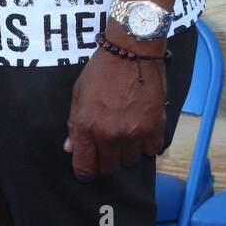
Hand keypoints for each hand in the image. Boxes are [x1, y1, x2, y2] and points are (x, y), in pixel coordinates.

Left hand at [64, 36, 167, 180]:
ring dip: (127, 152)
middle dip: (106, 160)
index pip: (84, 167)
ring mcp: (134, 134)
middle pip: (108, 169)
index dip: (85, 172)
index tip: (88, 168)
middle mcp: (109, 135)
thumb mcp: (79, 93)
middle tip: (108, 145)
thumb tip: (70, 149)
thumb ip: (74, 124)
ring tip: (126, 132)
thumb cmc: (101, 70)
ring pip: (130, 162)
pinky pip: (151, 152)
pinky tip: (142, 128)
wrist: (132, 52)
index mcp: (87, 126)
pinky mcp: (155, 129)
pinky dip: (146, 144)